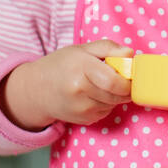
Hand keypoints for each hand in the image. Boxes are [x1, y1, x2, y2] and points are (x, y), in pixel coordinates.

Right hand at [1, 39, 133, 128]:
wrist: (36, 90)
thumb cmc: (61, 65)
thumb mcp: (82, 49)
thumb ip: (108, 48)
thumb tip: (130, 54)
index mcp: (81, 69)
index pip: (114, 81)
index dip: (126, 79)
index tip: (127, 73)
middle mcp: (80, 91)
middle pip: (117, 95)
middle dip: (124, 88)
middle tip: (117, 77)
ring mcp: (81, 108)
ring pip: (113, 104)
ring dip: (114, 96)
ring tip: (99, 85)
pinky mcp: (83, 120)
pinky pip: (106, 112)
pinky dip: (106, 104)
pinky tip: (92, 95)